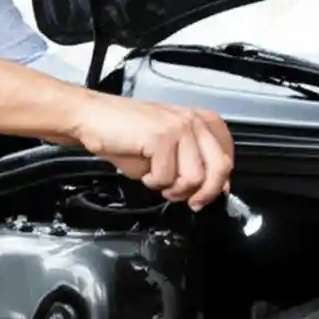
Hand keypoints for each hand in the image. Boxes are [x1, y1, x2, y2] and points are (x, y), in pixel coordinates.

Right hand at [56, 94, 234, 210]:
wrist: (91, 118)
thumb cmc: (123, 133)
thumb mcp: (165, 148)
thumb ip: (191, 163)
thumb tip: (211, 187)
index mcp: (196, 119)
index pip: (227, 153)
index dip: (220, 180)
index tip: (206, 192)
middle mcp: (191, 120)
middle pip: (220, 168)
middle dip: (205, 193)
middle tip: (190, 200)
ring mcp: (178, 127)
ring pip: (194, 178)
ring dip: (173, 188)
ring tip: (157, 180)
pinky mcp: (161, 137)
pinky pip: (167, 177)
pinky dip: (152, 182)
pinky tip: (144, 172)